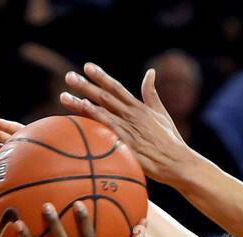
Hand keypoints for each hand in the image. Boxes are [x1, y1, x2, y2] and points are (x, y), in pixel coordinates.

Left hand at [61, 63, 189, 185]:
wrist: (178, 163)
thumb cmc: (171, 142)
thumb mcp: (162, 114)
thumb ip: (152, 94)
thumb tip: (150, 72)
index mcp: (140, 107)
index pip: (116, 87)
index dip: (101, 76)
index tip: (87, 67)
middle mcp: (132, 115)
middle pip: (104, 96)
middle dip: (85, 86)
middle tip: (68, 77)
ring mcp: (129, 129)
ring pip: (101, 111)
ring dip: (81, 103)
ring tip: (64, 96)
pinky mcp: (127, 144)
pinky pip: (107, 129)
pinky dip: (94, 119)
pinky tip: (80, 115)